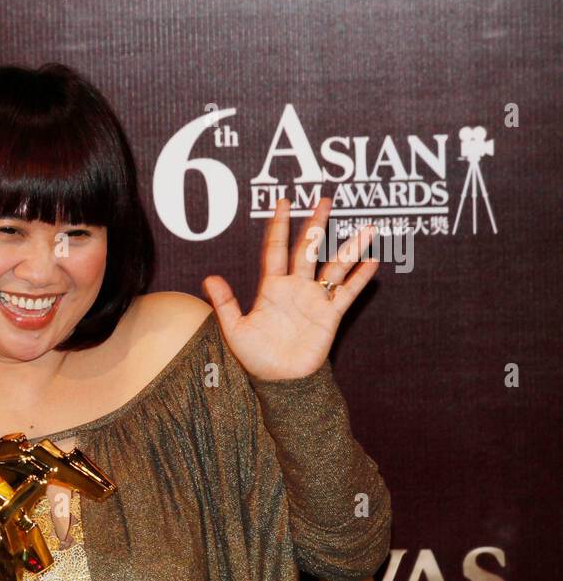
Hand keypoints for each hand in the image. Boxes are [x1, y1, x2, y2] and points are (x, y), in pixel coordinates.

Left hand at [201, 196, 381, 379]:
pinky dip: (360, 278)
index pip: (276, 249)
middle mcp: (295, 288)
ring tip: (367, 228)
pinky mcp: (330, 315)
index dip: (279, 226)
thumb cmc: (256, 356)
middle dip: (316, 225)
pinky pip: (347, 292)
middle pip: (308, 249)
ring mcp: (315, 299)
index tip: (283, 203)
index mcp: (271, 288)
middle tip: (325, 200)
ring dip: (350, 248)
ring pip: (334, 267)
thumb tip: (209, 278)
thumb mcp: (235, 329)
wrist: (280, 380)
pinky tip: (372, 261)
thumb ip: (225, 303)